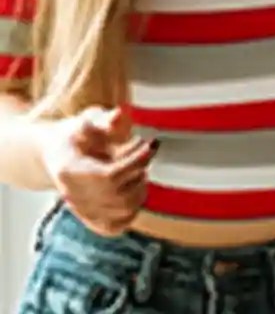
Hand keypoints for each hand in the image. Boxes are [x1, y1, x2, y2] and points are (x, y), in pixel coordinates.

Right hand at [39, 107, 155, 237]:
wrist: (60, 155)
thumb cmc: (77, 136)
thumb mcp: (87, 120)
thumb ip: (103, 119)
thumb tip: (119, 115)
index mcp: (69, 171)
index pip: (109, 176)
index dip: (134, 162)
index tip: (148, 145)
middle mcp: (73, 196)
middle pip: (119, 196)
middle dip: (139, 171)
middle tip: (144, 153)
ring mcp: (83, 212)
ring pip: (124, 210)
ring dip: (141, 187)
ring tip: (138, 169)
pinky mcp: (93, 221)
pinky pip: (119, 225)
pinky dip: (134, 208)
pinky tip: (133, 187)